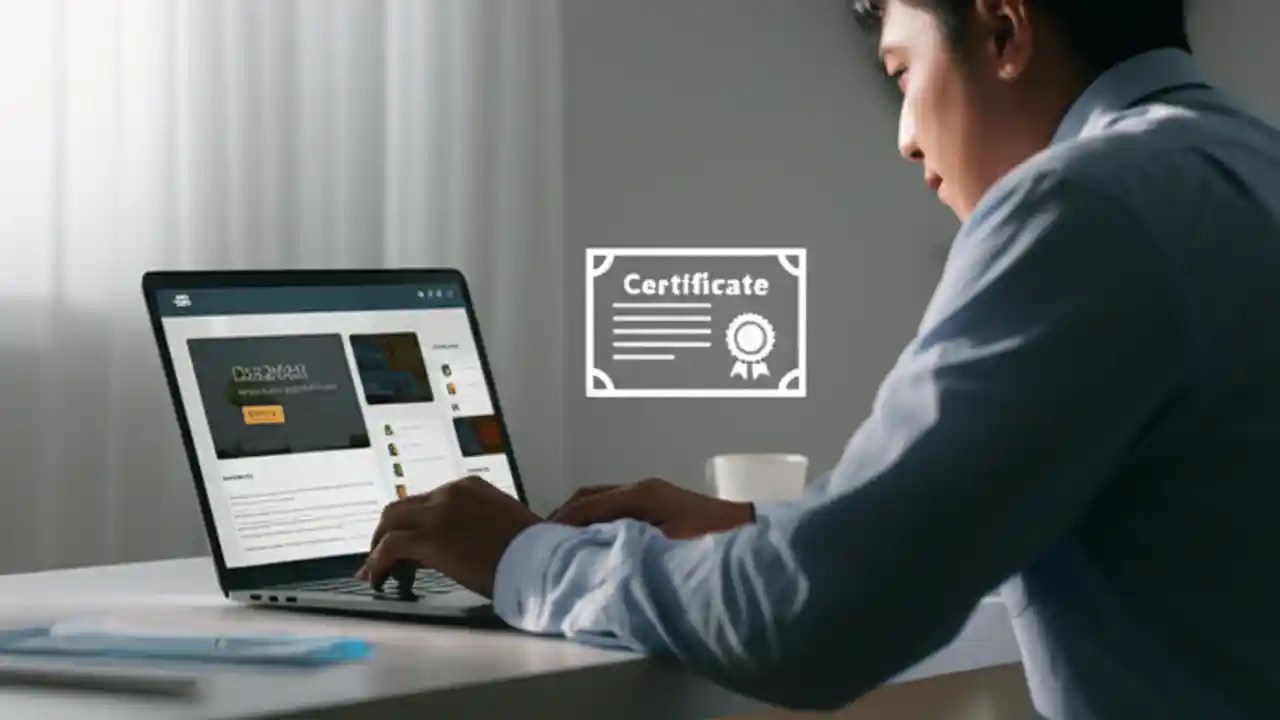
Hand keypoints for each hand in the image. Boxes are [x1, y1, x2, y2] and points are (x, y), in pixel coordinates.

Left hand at [356, 476, 540, 597]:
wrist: (539, 560)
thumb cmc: (532, 550)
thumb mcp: (502, 525)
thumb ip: (477, 525)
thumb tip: (463, 544)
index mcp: (470, 487)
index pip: (428, 500)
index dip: (414, 523)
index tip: (409, 541)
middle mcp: (450, 493)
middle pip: (403, 507)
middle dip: (390, 530)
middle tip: (385, 554)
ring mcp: (437, 514)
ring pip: (390, 522)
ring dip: (379, 545)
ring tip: (377, 570)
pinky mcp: (429, 539)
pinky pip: (389, 548)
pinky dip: (377, 563)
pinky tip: (377, 579)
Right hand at [550, 478, 753, 539]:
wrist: (751, 535)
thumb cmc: (711, 544)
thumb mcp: (664, 550)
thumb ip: (625, 551)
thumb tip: (591, 558)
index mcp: (641, 494)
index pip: (588, 504)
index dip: (562, 523)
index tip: (541, 541)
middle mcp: (644, 488)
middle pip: (591, 496)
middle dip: (565, 516)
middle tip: (544, 541)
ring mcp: (653, 494)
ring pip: (604, 500)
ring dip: (582, 518)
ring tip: (564, 543)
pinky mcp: (661, 504)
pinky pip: (619, 507)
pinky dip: (599, 521)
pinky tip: (595, 541)